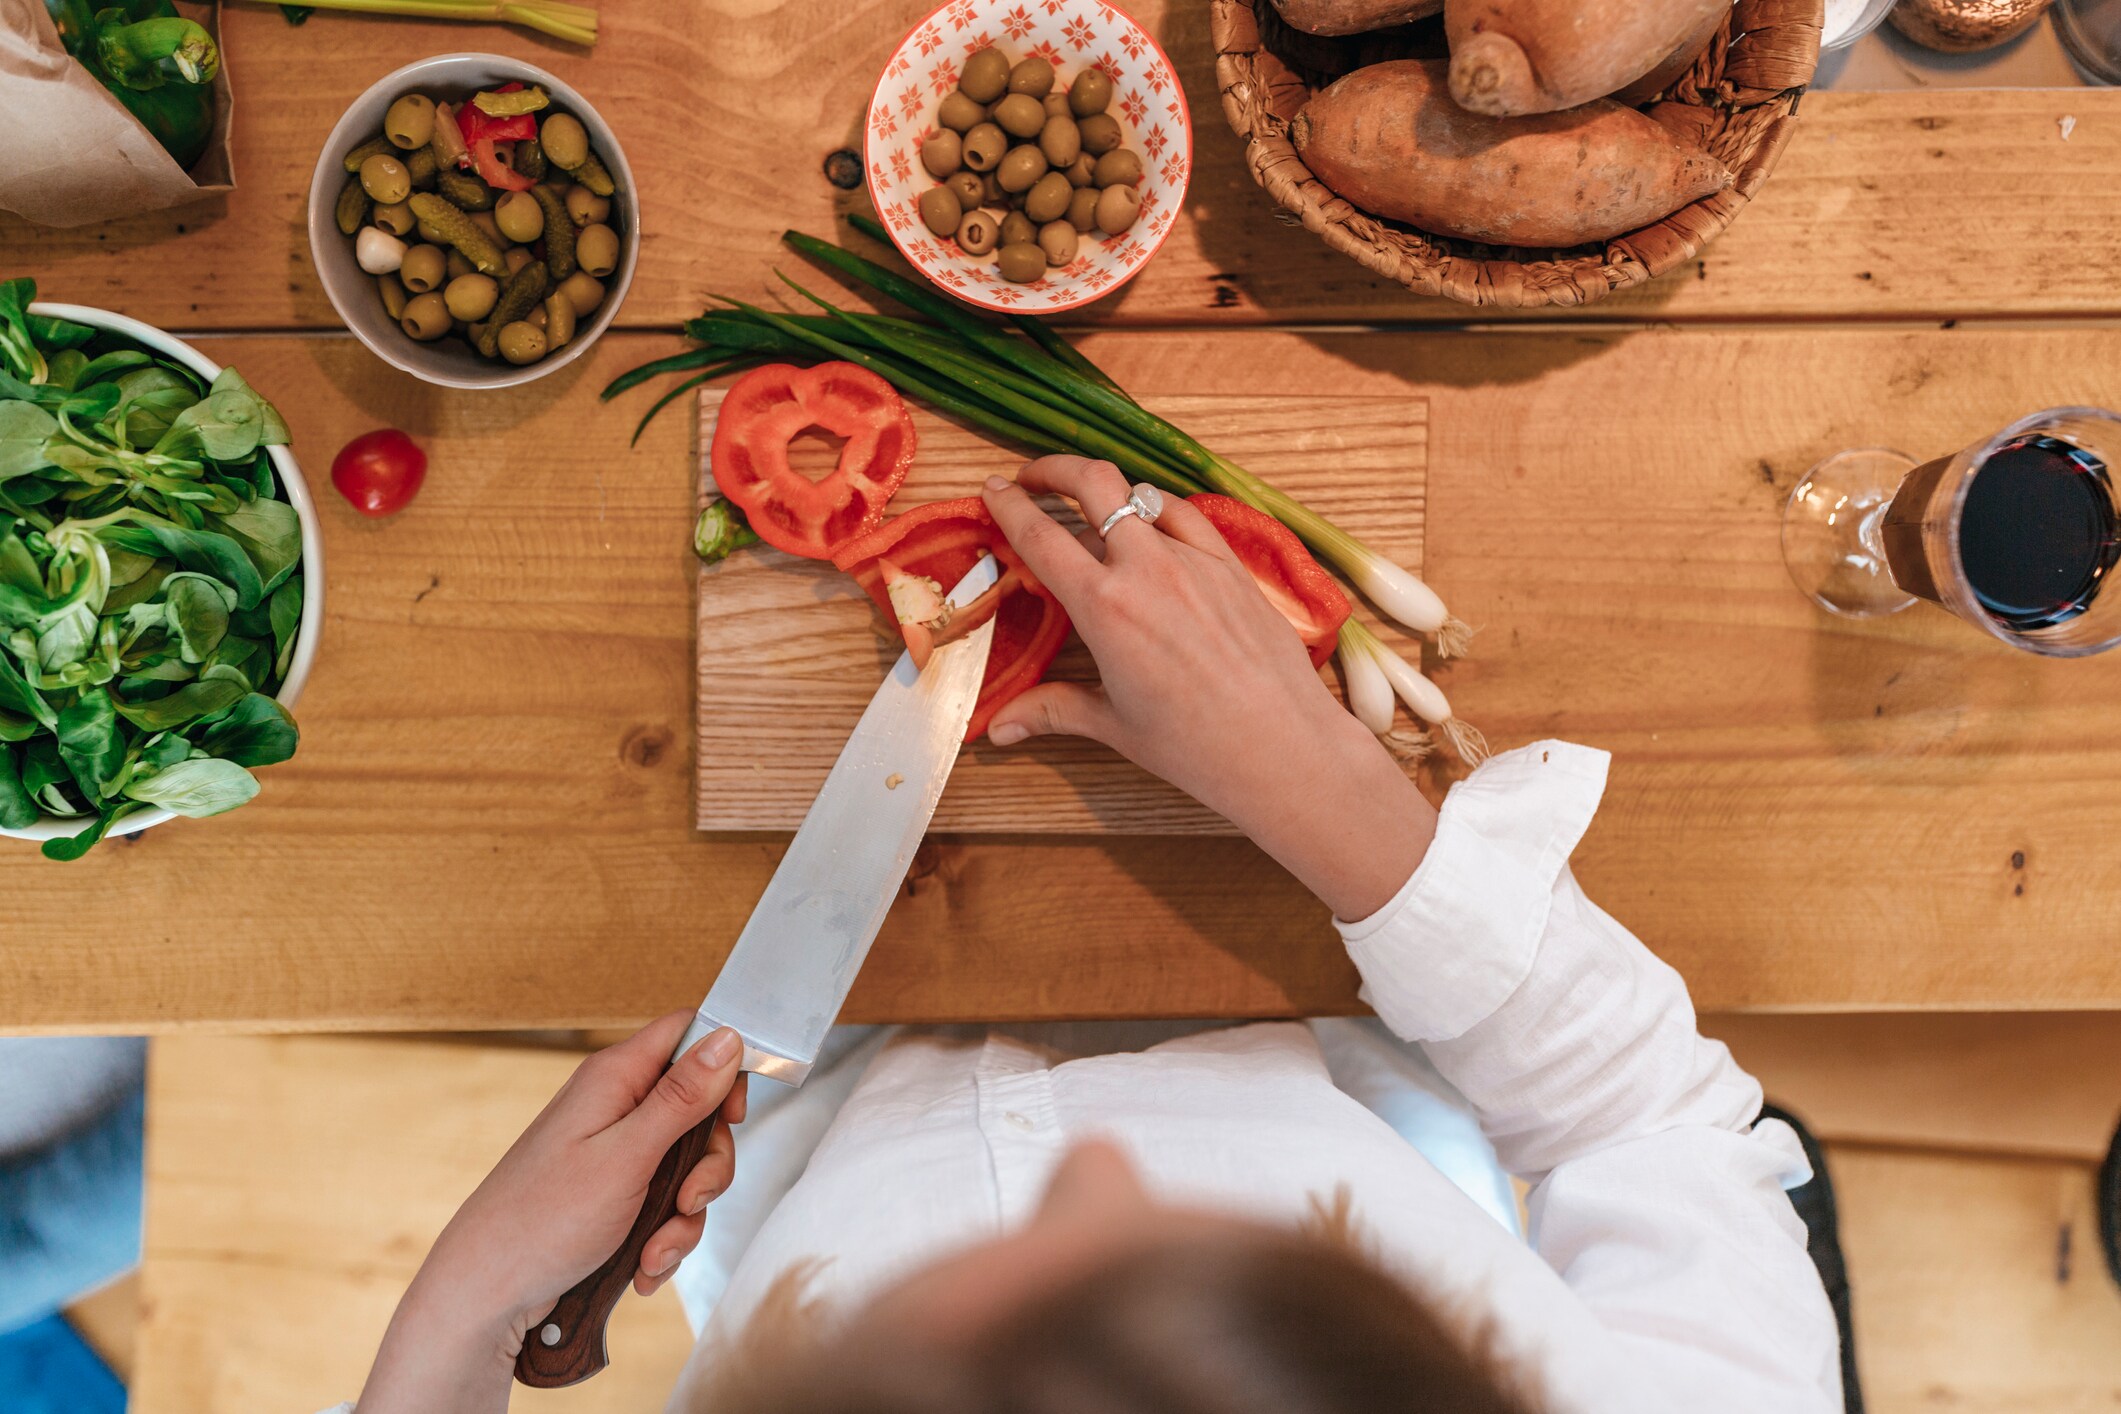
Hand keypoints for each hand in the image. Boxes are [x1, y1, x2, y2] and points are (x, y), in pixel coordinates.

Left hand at [358, 1015, 747, 1413]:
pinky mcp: (612, 1192)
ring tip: (652, 1253)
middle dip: (707, 1166)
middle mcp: (615, 1106)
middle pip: (699, 1110)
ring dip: (683, 1217)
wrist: (487, 1294)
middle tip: (688, 1200)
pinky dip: (662, 1238)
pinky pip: (664, 1204)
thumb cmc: (542, 1221)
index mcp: (615, 1078)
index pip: (689, 1033)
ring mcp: (614, 1152)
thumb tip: (728, 1036)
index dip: (724, 1064)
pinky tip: (640, 1268)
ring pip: (686, 1166)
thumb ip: (682, 1097)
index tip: (731, 1115)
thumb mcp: (626, 1156)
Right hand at [981, 457, 1435, 920]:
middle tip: (1033, 476)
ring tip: (1091, 505)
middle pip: (1093, 483)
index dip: (1009, 505)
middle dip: (1055, 468)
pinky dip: (1160, 511)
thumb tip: (1000, 728)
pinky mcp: (1233, 565)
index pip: (1041, 536)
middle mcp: (1148, 569)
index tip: (993, 489)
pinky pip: (1188, 517)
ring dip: (1109, 491)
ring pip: (1143, 496)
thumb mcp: (1114, 725)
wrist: (1282, 745)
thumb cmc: (1196, 746)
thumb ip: (1052, 710)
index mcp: (1105, 608)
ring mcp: (1196, 560)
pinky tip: (1153, 526)